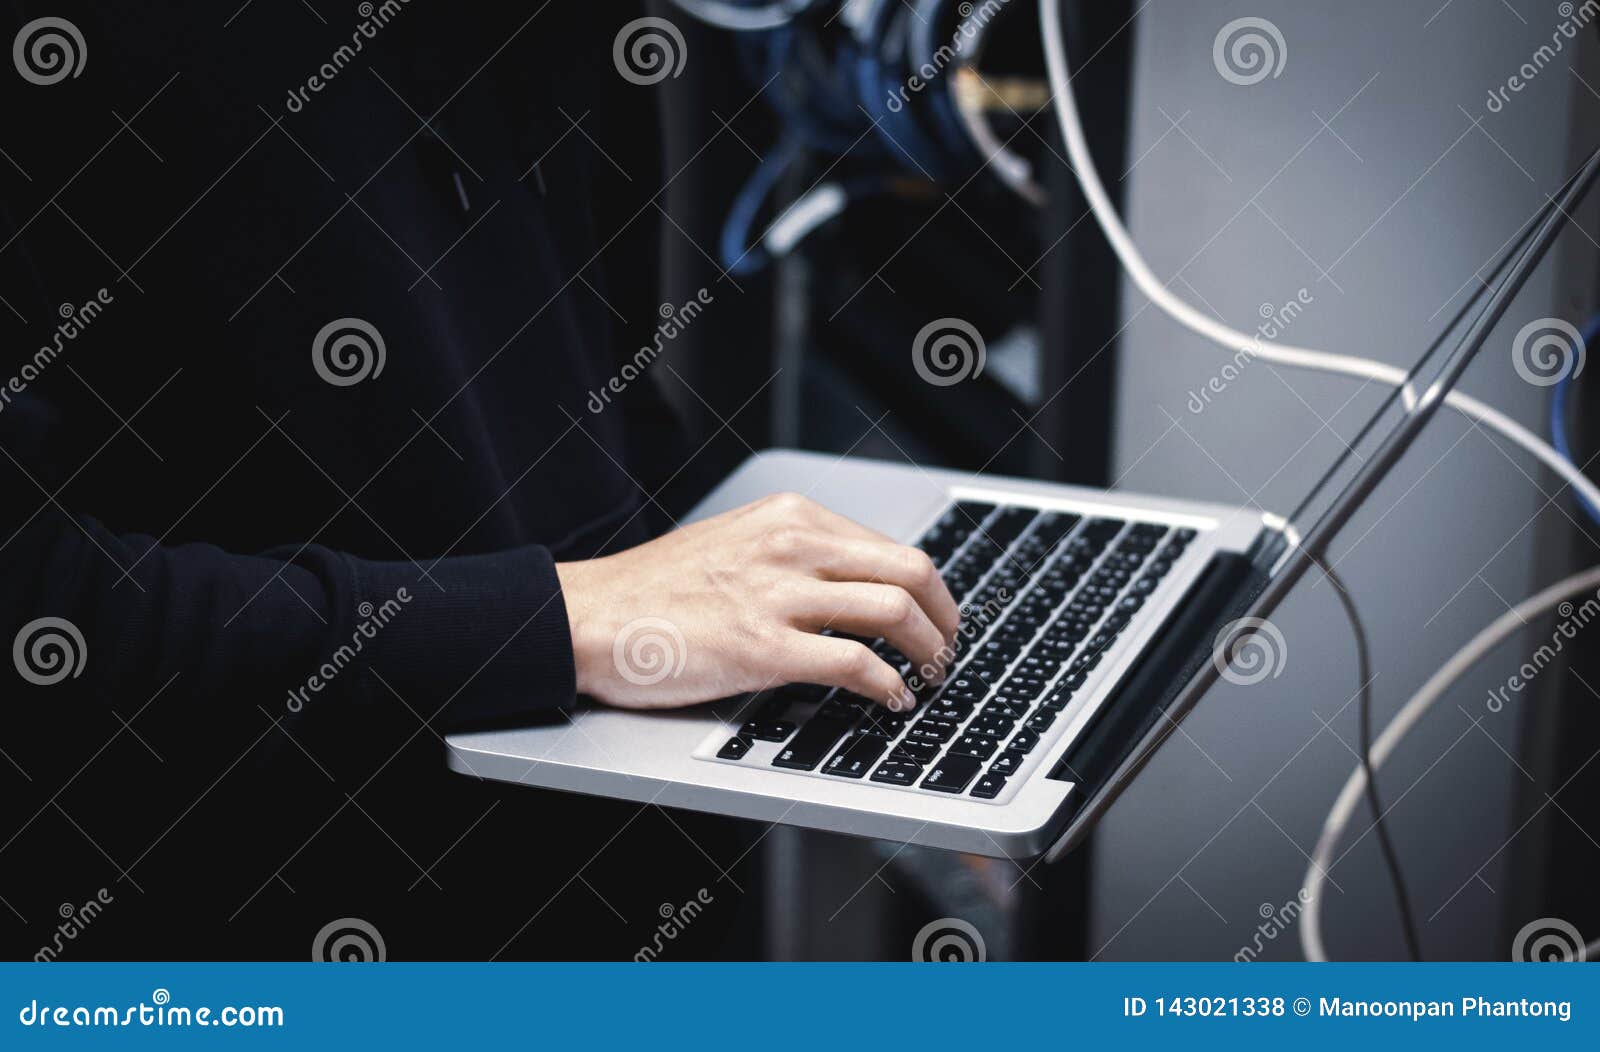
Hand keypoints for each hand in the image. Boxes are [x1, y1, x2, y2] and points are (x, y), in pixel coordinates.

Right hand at [555, 492, 960, 711]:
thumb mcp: (736, 545)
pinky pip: (855, 664)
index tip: (937, 617)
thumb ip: (793, 557)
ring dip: (927, 652)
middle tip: (946, 649)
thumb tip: (855, 588)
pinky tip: (890, 701)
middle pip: (911, 569)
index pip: (890, 545)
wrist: (589, 615)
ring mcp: (778, 595)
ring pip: (894, 610)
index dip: (929, 589)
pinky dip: (888, 686)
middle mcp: (791, 544)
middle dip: (945, 617)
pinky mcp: (763, 647)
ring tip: (927, 678)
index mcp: (789, 516)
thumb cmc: (653, 591)